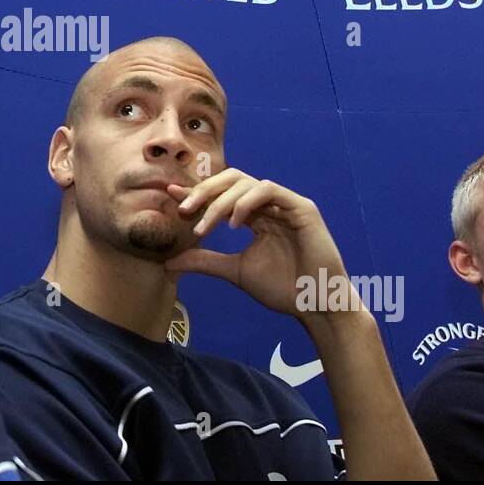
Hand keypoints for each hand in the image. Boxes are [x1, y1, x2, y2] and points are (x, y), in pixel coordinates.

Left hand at [163, 168, 355, 320]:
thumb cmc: (282, 289)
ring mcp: (286, 203)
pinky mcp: (301, 207)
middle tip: (183, 209)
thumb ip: (206, 262)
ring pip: (246, 183)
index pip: (222, 194)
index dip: (197, 192)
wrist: (315, 305)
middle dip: (204, 191)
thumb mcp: (235, 271)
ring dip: (220, 201)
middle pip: (231, 179)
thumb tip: (169, 263)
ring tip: (205, 226)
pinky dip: (247, 202)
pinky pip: (269, 190)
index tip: (172, 196)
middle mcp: (269, 204)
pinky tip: (234, 223)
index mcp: (255, 215)